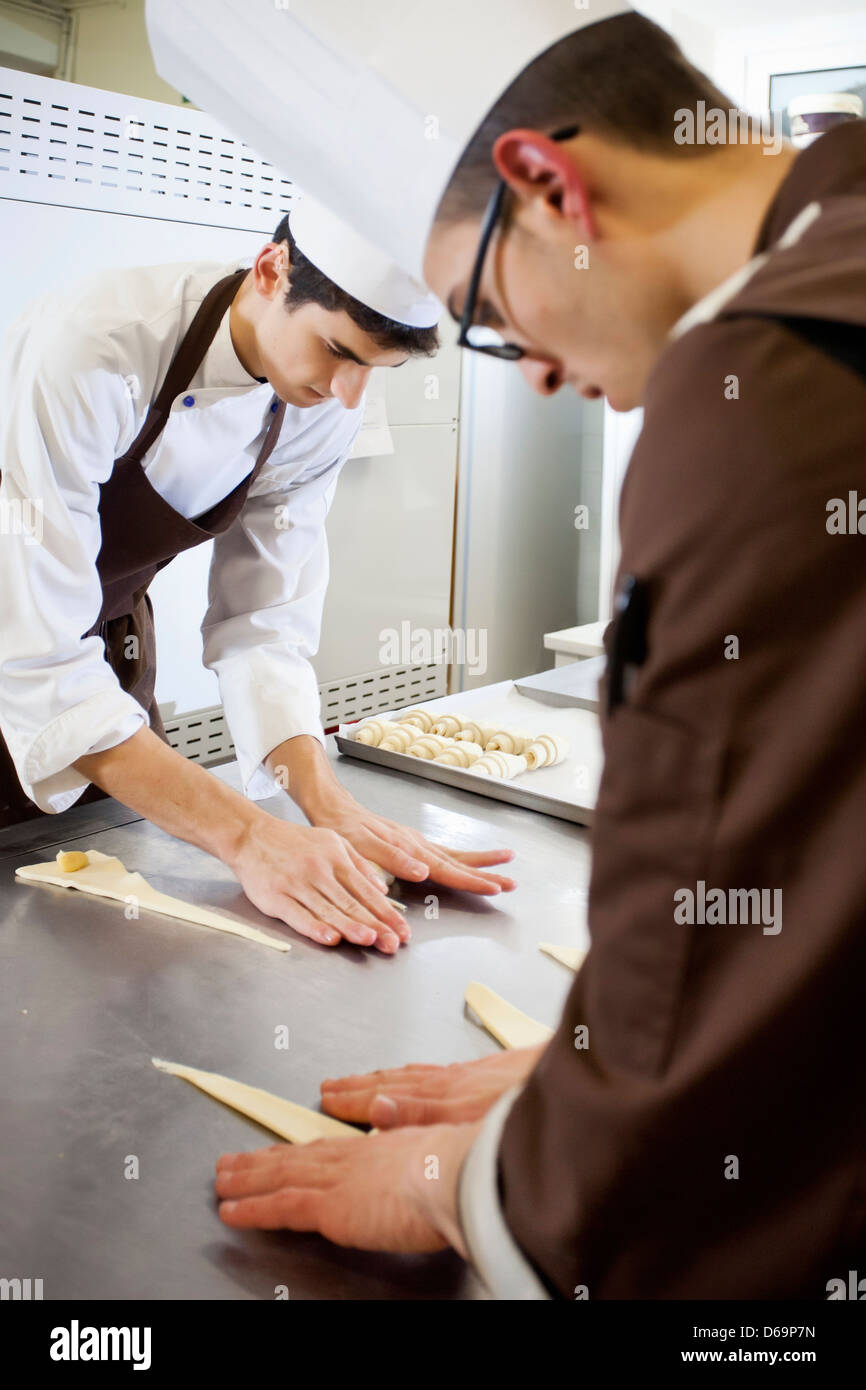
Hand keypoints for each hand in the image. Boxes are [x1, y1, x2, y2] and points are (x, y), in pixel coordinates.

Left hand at [215, 1122, 479, 1254]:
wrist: (458, 1172)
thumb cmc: (461, 1169)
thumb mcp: (440, 1159)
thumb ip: (422, 1167)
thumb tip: (425, 1173)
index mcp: (380, 1149)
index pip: (328, 1149)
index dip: (299, 1151)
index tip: (278, 1150)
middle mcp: (353, 1158)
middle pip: (297, 1157)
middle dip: (262, 1160)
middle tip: (232, 1162)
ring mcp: (339, 1180)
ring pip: (281, 1176)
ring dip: (247, 1178)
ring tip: (221, 1181)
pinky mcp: (331, 1207)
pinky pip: (282, 1206)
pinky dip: (253, 1208)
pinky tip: (231, 1211)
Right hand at [225, 812, 408, 952]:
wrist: (252, 836)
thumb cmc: (294, 842)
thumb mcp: (332, 841)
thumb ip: (359, 864)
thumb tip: (383, 888)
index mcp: (336, 859)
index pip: (366, 890)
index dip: (386, 912)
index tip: (401, 929)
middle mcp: (319, 871)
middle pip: (351, 902)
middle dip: (376, 924)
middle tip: (393, 942)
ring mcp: (297, 885)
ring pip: (328, 910)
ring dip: (350, 927)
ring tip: (370, 939)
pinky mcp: (276, 897)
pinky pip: (298, 915)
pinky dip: (315, 927)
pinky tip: (330, 937)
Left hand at [311, 800, 516, 896]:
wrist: (334, 809)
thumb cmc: (343, 829)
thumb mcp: (360, 845)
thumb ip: (391, 859)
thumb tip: (423, 871)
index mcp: (408, 848)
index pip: (447, 869)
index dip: (472, 881)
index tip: (495, 887)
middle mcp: (417, 844)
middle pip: (458, 862)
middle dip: (486, 874)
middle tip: (512, 883)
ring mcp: (416, 842)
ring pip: (454, 855)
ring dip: (480, 862)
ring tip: (506, 861)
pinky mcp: (412, 843)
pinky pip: (443, 852)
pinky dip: (461, 857)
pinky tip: (470, 861)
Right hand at [320, 1045, 545, 1125]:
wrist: (581, 1068)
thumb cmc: (532, 1100)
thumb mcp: (474, 1117)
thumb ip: (424, 1113)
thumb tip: (376, 1110)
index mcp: (447, 1094)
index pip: (389, 1095)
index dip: (355, 1098)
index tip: (326, 1098)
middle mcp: (456, 1081)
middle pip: (399, 1082)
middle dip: (362, 1085)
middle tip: (330, 1087)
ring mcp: (476, 1075)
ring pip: (420, 1076)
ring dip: (388, 1080)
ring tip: (365, 1081)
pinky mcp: (497, 1072)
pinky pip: (444, 1072)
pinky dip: (422, 1076)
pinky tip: (425, 1078)